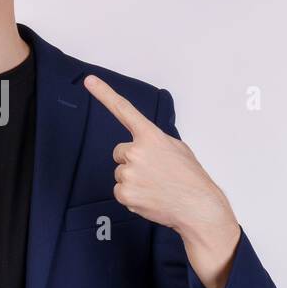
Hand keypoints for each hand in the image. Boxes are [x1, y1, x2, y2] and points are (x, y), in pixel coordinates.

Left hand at [83, 74, 239, 287]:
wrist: (197, 206)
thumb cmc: (190, 178)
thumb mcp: (177, 148)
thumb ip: (154, 142)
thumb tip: (142, 147)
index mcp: (150, 136)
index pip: (123, 110)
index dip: (104, 93)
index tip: (89, 81)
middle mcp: (136, 151)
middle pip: (120, 153)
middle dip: (133, 161)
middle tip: (155, 173)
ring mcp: (129, 173)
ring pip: (120, 173)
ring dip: (134, 180)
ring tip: (156, 187)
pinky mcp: (125, 193)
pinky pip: (120, 191)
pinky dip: (132, 196)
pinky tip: (150, 197)